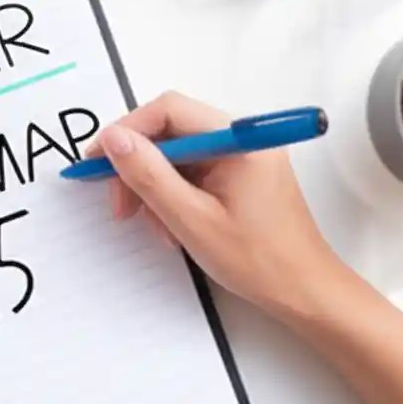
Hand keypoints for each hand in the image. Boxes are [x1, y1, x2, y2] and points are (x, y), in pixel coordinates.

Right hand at [93, 92, 344, 320]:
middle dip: (138, 165)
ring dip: (152, 185)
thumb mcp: (191, 219)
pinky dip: (171, 195)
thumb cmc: (257, 261)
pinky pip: (191, 171)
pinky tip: (171, 225)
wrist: (305, 293)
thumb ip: (148, 175)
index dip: (126, 131)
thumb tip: (112, 138)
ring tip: (152, 225)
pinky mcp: (238, 175)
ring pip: (175, 154)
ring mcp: (242, 156)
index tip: (97, 163)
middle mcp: (242, 138)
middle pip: (170, 130)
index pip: (168, 110)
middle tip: (119, 204)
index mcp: (239, 140)